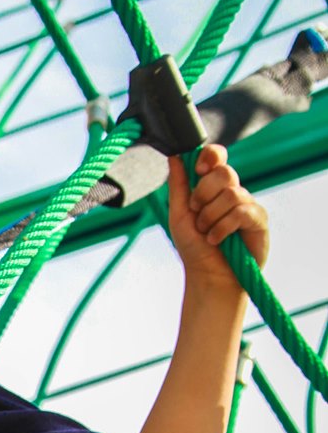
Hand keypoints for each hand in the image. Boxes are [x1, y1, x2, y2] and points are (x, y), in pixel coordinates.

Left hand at [168, 143, 268, 287]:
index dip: (210, 156)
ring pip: (231, 193)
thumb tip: (174, 155)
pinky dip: (222, 227)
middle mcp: (232, 191)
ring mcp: (247, 204)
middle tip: (196, 212)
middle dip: (203, 194)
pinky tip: (216, 240)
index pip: (217, 156)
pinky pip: (241, 212)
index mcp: (213, 187)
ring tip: (206, 232)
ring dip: (210, 216)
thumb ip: (178, 186)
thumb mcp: (179, 215)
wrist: (208, 276)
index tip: (198, 169)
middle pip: (224, 172)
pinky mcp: (258, 219)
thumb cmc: (194, 247)